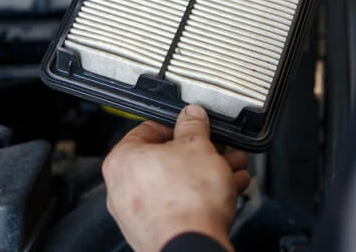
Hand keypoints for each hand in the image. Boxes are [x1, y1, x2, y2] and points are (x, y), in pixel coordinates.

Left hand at [102, 105, 250, 251]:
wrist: (192, 246)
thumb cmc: (185, 200)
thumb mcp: (197, 147)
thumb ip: (193, 127)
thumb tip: (192, 116)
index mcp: (122, 160)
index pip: (148, 130)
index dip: (178, 125)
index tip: (195, 127)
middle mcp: (123, 188)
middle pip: (166, 159)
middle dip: (200, 153)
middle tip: (219, 149)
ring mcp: (138, 214)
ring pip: (177, 183)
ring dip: (207, 173)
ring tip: (232, 168)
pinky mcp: (156, 232)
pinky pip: (180, 205)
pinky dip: (202, 196)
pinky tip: (228, 189)